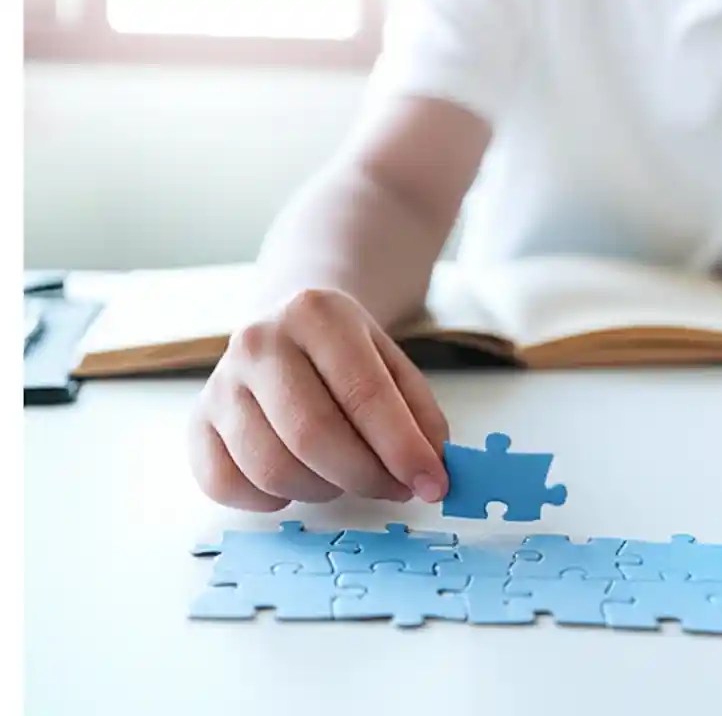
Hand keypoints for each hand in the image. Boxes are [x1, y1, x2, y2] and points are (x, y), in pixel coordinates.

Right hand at [189, 289, 448, 510]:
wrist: (287, 324)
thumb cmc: (347, 355)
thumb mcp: (395, 365)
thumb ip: (419, 417)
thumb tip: (432, 475)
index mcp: (317, 314)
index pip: (364, 394)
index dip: (403, 449)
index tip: (432, 484)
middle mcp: (259, 341)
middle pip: (313, 434)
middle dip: (364, 476)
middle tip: (393, 488)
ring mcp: (220, 382)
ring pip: (270, 467)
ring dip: (323, 490)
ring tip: (346, 476)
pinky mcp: (197, 421)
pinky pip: (223, 484)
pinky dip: (267, 499)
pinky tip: (296, 481)